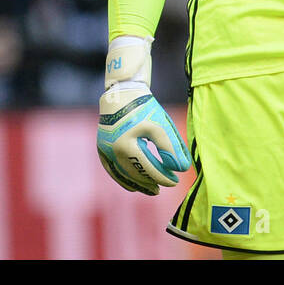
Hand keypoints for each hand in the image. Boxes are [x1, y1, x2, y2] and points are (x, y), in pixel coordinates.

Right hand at [97, 35, 190, 194]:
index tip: (176, 180)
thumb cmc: (144, 108)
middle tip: (166, 185)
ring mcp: (105, 151)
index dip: (163, 177)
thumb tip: (181, 168)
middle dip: (152, 181)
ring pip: (122, 176)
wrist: (121, 94)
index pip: (149, 168)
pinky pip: (112, 171)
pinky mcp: (101, 150)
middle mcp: (113, 150)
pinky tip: (135, 186)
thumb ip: (171, 147)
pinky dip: (123, 180)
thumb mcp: (161, 125)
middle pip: (135, 174)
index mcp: (127, 144)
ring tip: (153, 190)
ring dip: (138, 185)